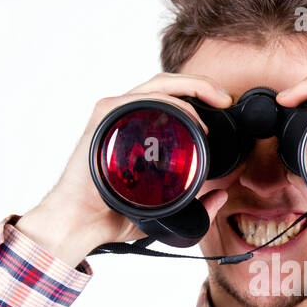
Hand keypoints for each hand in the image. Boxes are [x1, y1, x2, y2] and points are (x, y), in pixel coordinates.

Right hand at [18, 73, 234, 264]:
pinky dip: (169, 102)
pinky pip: (142, 98)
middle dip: (201, 85)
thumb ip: (195, 204)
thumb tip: (221, 196)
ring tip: (215, 99)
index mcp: (135, 129)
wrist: (81, 221)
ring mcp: (113, 114)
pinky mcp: (104, 116)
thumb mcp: (163, 207)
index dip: (198, 96)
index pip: (169, 99)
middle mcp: (124, 116)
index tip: (223, 107)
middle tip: (224, 98)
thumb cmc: (112, 214)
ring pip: (157, 85)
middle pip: (167, 86)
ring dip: (191, 88)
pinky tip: (190, 115)